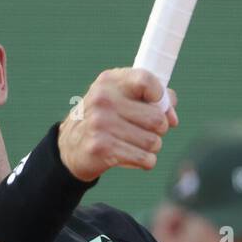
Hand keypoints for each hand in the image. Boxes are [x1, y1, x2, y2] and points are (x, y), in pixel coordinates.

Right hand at [58, 68, 177, 181]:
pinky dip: (145, 161)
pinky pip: (144, 159)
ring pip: (153, 141)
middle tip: (147, 132)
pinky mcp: (102, 148)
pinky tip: (133, 157)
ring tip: (138, 145)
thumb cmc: (104, 120)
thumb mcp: (121, 99)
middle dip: (160, 130)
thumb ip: (151, 100)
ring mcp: (101, 124)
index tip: (159, 106)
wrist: (70, 148)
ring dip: (152, 148)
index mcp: (110, 82)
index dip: (160, 96)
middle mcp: (104, 99)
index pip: (146, 80)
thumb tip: (172, 117)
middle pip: (157, 119)